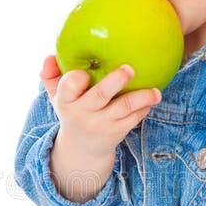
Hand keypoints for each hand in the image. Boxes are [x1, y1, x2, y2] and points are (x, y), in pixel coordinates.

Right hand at [39, 54, 160, 156]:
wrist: (82, 149)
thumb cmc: (72, 111)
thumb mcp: (57, 97)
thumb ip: (50, 75)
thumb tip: (50, 56)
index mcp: (66, 102)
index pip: (69, 86)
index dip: (77, 77)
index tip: (85, 70)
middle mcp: (83, 114)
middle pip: (100, 95)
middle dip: (115, 81)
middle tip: (129, 68)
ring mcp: (102, 124)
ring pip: (125, 107)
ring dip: (142, 97)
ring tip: (155, 91)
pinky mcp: (117, 132)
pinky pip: (134, 118)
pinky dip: (144, 107)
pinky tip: (151, 98)